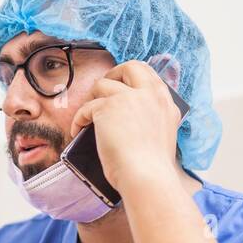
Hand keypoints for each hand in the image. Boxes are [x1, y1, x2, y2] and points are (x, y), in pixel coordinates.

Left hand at [70, 60, 182, 191]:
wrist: (146, 177)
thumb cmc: (152, 167)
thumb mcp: (163, 135)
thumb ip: (151, 119)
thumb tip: (131, 119)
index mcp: (165, 101)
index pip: (149, 74)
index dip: (132, 77)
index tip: (121, 86)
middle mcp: (150, 94)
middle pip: (129, 66)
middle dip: (113, 74)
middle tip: (102, 92)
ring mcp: (128, 97)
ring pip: (102, 84)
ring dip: (92, 99)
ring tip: (88, 116)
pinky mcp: (107, 107)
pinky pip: (86, 107)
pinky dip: (79, 119)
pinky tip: (77, 131)